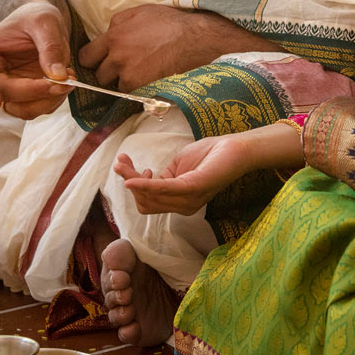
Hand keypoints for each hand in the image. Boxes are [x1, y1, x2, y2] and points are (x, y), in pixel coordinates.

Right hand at [0, 1, 72, 118]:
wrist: (43, 23)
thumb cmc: (35, 17)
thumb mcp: (44, 21)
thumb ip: (50, 46)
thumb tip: (57, 75)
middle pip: (4, 95)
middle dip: (35, 92)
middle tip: (62, 81)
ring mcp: (10, 88)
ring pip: (21, 110)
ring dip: (47, 101)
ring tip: (68, 80)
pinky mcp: (28, 96)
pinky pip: (39, 108)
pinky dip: (55, 99)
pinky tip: (66, 81)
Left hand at [79, 5, 273, 90]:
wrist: (195, 39)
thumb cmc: (170, 22)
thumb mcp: (140, 12)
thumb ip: (118, 23)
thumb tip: (107, 34)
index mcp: (114, 36)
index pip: (86, 56)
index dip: (92, 60)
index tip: (97, 61)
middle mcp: (117, 56)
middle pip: (99, 74)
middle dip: (108, 72)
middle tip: (122, 68)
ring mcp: (129, 74)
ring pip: (115, 86)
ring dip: (124, 82)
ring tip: (140, 74)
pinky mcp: (142, 87)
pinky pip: (131, 93)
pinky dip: (138, 89)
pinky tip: (149, 81)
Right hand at [115, 135, 254, 215]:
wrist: (234, 148)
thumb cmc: (208, 155)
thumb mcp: (177, 166)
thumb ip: (161, 177)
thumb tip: (141, 179)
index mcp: (178, 201)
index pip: (146, 202)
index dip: (132, 186)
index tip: (125, 165)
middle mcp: (182, 206)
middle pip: (144, 202)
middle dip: (128, 181)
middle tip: (120, 162)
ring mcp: (188, 200)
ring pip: (149, 198)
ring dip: (132, 179)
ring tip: (124, 161)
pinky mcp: (193, 188)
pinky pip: (164, 190)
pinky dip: (147, 185)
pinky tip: (136, 177)